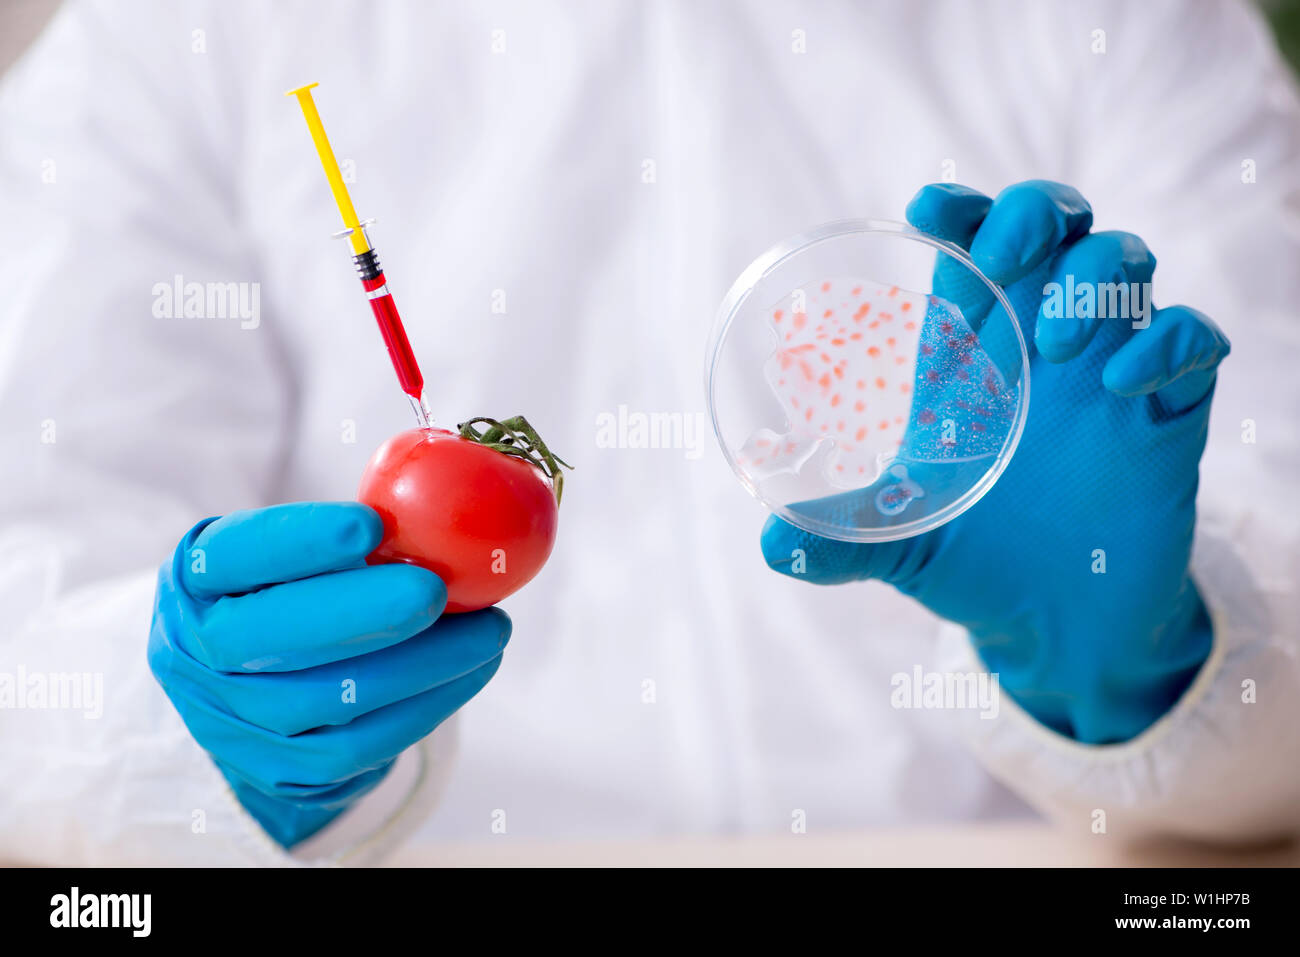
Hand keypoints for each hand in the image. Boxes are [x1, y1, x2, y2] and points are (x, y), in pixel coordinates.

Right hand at [148, 501, 509, 846]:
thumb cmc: (292, 598)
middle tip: (435, 590)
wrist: (255, 700)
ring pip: (330, 697)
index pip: (236, 554)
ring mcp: (234, 720)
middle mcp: (198, 652)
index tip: (370, 525)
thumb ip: (348, 539)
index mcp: (198, 579)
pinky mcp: (286, 769)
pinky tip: (473, 669)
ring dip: (423, 663)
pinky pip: (365, 743)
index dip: (299, 541)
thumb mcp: (291, 557)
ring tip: (488, 630)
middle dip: (362, 611)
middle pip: (271, 634)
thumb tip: (446, 516)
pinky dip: (429, 703)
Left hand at [762, 181, 1228, 743]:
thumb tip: (772, 544)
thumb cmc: (971, 561)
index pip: (971, 247)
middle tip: (1005, 258)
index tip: (929, 210)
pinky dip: (1169, 344)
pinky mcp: (1168, 415)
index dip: (960, 213)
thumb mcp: (899, 547)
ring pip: (1127, 263)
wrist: (1054, 625)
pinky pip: (1194, 342)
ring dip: (1097, 279)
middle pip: (1058, 224)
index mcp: (970, 354)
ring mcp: (1109, 372)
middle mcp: (1041, 345)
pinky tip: (1123, 385)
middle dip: (1036, 213)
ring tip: (1059, 343)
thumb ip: (842, 538)